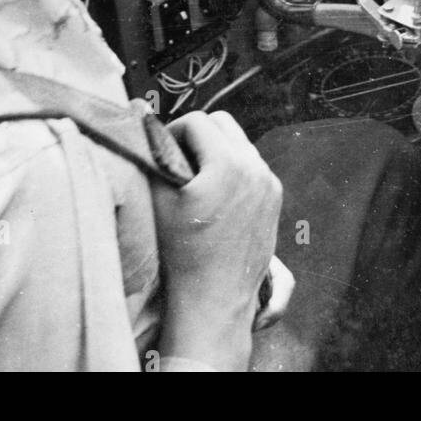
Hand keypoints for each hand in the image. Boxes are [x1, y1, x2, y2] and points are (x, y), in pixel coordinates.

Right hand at [151, 111, 281, 370]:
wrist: (214, 298)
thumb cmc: (181, 252)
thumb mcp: (159, 200)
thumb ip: (154, 156)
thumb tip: (145, 128)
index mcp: (229, 163)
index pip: (198, 121)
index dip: (173, 131)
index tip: (160, 151)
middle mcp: (256, 168)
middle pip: (223, 124)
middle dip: (197, 135)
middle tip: (176, 159)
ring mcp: (269, 183)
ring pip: (240, 143)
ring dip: (216, 150)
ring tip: (193, 177)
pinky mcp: (275, 198)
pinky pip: (252, 166)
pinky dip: (232, 168)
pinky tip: (213, 193)